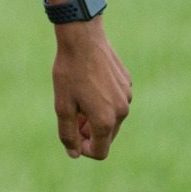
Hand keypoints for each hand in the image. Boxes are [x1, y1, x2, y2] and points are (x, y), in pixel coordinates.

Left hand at [52, 19, 130, 158]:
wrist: (83, 37)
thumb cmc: (70, 71)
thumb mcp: (62, 106)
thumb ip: (68, 134)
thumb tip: (74, 154)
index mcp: (106, 121)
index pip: (99, 152)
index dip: (83, 149)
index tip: (71, 135)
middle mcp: (122, 111)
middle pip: (106, 136)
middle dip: (89, 132)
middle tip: (72, 116)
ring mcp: (127, 96)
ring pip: (112, 118)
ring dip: (95, 117)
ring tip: (78, 99)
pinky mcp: (127, 82)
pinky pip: (115, 101)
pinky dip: (103, 101)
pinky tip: (89, 84)